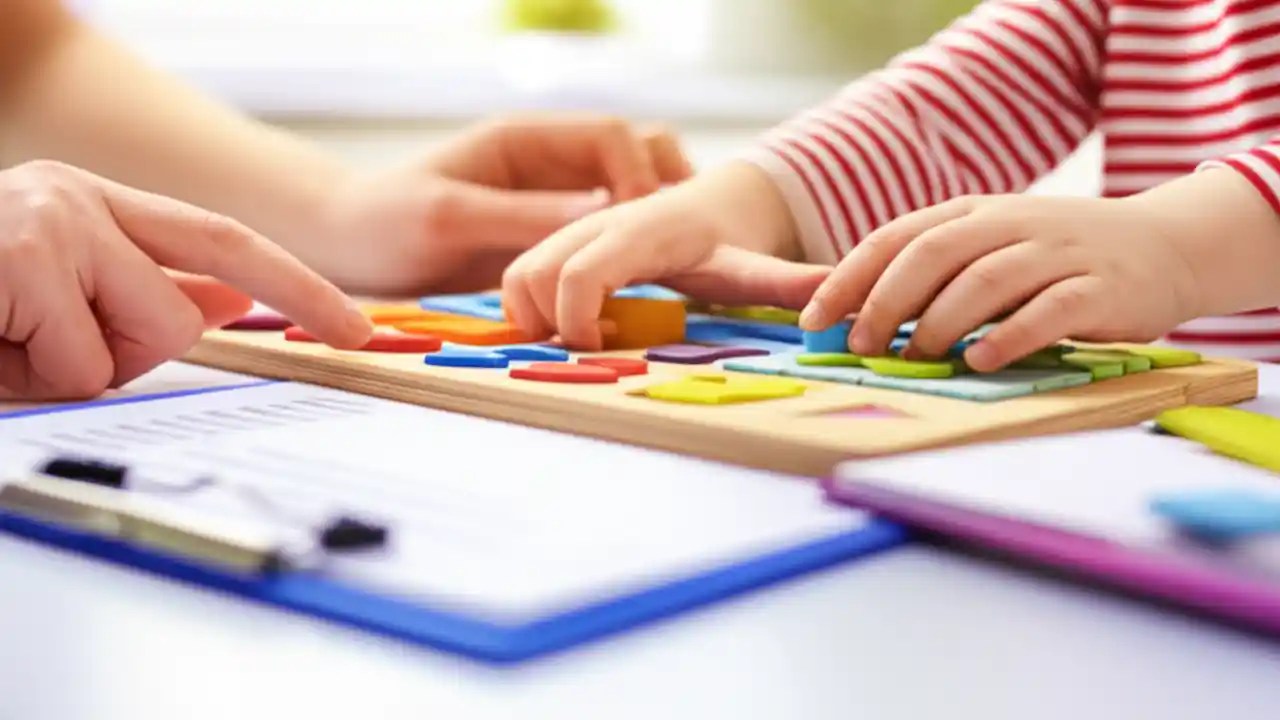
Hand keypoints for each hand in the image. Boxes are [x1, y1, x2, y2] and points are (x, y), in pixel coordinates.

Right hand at [0, 161, 371, 400]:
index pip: (225, 241)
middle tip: (34, 350)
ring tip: (3, 340)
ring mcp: (54, 219)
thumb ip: (143, 290)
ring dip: (73, 370)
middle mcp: (78, 196)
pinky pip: (83, 366)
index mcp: (92, 203)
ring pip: (148, 338)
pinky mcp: (24, 256)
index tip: (356, 329)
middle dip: (130, 351)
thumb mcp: (55, 292)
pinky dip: (33, 379)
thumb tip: (232, 301)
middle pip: (191, 307)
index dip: (299, 287)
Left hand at [313, 114, 695, 296]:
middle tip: (676, 242)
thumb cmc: (383, 222)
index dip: (640, 173)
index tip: (648, 220)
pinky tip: (639, 287)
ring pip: (622, 199)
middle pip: (629, 161)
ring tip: (675, 264)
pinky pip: (599, 238)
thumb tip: (601, 213)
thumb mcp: (450, 218)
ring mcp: (545, 202)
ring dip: (648, 224)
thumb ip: (523, 214)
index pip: (609, 136)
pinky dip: (624, 254)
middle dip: (661, 192)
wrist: (343, 245)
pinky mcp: (541, 239)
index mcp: (523, 141)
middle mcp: (543, 165)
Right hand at [501, 161, 827, 348]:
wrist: (710, 205)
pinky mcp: (554, 243)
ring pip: (519, 277)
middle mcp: (593, 227)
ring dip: (535, 316)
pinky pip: (516, 278)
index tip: (599, 347)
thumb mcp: (754, 268)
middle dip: (550, 323)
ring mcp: (569, 232)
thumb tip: (832, 298)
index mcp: (636, 234)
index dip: (575, 318)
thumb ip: (788, 283)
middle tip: (594, 347)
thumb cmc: (727, 245)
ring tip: (584, 335)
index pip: (579, 273)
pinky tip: (569, 324)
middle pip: (535, 276)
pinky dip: (528, 308)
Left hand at [797, 193, 1203, 371]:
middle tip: (858, 345)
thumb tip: (856, 320)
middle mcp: (1009, 224)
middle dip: (885, 301)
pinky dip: (1011, 334)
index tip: (810, 319)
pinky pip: (1050, 309)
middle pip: (932, 254)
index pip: (895, 238)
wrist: (1166, 246)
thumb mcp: (991, 250)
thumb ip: (935, 275)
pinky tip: (982, 360)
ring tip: (914, 356)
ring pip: (985, 279)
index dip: (848, 278)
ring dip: (940, 321)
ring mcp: (1058, 252)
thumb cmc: (1056, 259)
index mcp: (972, 213)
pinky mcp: (1101, 287)